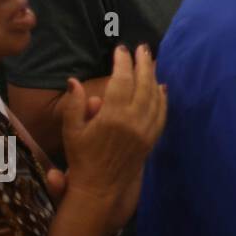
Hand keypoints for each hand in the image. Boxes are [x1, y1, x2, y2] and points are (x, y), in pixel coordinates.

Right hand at [59, 45, 166, 209]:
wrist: (99, 187)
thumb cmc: (82, 157)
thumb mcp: (72, 131)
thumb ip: (74, 105)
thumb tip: (74, 80)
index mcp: (111, 116)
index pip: (122, 81)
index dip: (123, 62)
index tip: (121, 49)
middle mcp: (132, 121)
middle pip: (143, 84)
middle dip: (143, 63)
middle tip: (142, 48)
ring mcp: (146, 130)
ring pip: (155, 97)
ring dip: (153, 77)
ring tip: (150, 62)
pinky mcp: (152, 138)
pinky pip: (162, 113)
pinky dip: (163, 98)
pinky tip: (161, 87)